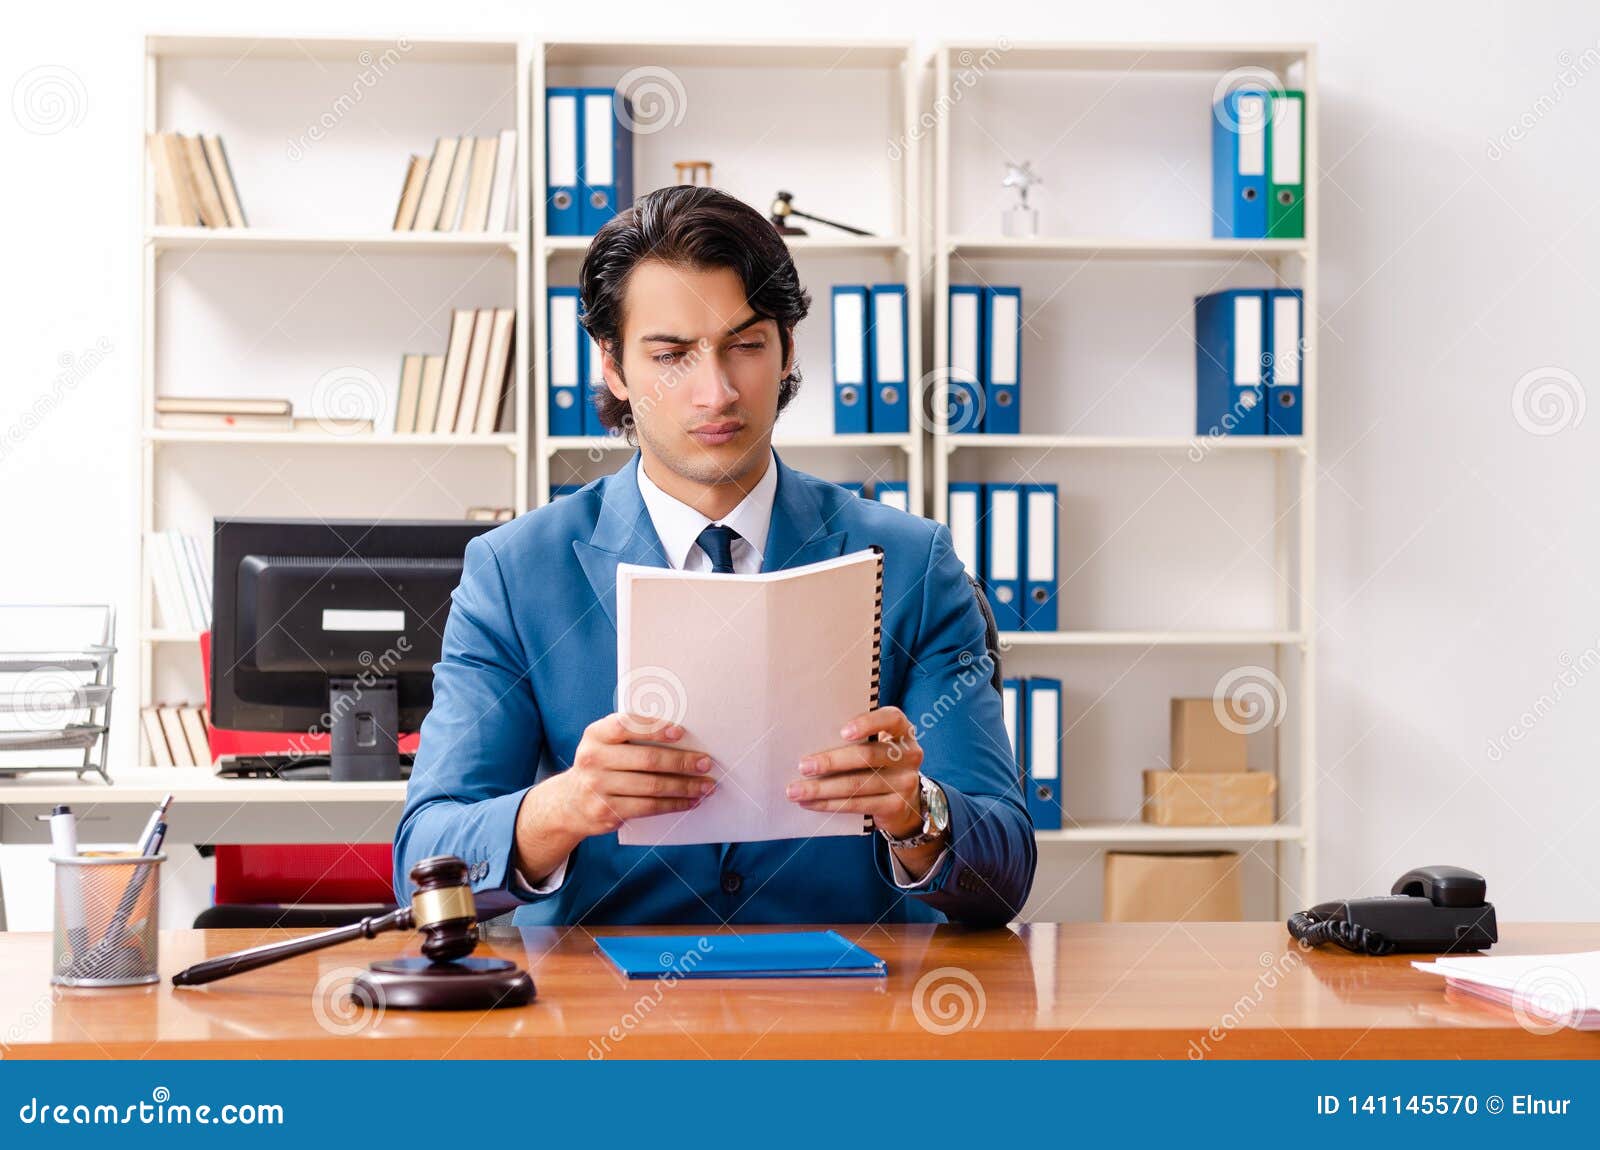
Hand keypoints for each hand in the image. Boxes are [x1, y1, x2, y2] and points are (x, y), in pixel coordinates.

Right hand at [513, 713, 714, 881]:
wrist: (569, 803)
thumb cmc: (600, 765)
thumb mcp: (604, 744)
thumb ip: (631, 735)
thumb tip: (680, 736)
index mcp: (595, 735)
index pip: (625, 725)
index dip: (654, 728)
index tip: (680, 732)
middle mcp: (593, 760)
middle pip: (646, 760)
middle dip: (681, 761)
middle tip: (705, 762)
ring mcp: (599, 788)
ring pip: (652, 787)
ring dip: (684, 786)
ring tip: (706, 785)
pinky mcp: (608, 812)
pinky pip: (648, 807)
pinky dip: (674, 804)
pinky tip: (690, 801)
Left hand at [784, 706, 923, 837]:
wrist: (906, 799)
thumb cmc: (879, 761)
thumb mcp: (877, 743)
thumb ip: (856, 737)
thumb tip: (809, 739)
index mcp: (903, 731)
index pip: (891, 719)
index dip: (868, 723)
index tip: (843, 732)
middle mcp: (909, 754)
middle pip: (867, 756)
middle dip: (831, 761)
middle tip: (803, 766)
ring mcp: (905, 782)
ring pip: (857, 785)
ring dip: (822, 789)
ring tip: (796, 791)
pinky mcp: (896, 806)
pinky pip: (858, 805)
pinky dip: (830, 804)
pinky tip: (810, 803)